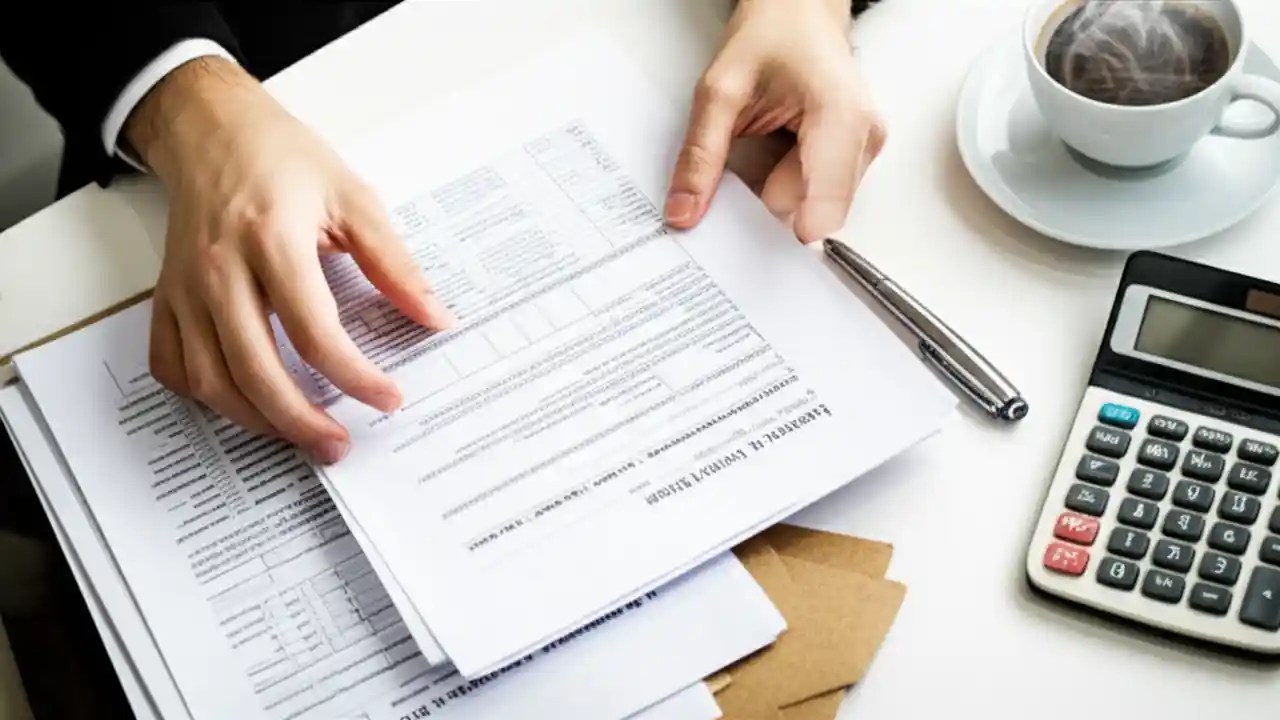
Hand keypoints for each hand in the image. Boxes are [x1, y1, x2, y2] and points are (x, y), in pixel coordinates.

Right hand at [127, 57, 452, 462]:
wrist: (211, 128)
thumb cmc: (282, 158)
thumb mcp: (354, 198)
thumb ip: (395, 264)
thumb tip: (435, 318)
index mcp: (272, 240)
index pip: (315, 333)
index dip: (356, 377)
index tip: (390, 397)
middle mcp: (219, 270)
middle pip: (256, 370)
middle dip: (301, 421)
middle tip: (340, 445)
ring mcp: (184, 287)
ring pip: (209, 379)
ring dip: (256, 420)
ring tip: (301, 435)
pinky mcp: (166, 297)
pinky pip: (172, 364)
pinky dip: (205, 396)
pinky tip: (243, 403)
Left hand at [665, 0, 886, 242]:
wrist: (797, 12)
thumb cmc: (771, 36)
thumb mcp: (719, 92)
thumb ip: (700, 155)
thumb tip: (684, 211)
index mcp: (840, 115)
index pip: (823, 207)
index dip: (781, 228)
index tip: (744, 227)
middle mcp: (865, 135)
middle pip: (809, 209)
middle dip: (770, 194)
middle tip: (750, 151)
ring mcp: (867, 147)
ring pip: (813, 204)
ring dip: (781, 184)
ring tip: (770, 138)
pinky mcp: (860, 154)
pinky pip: (819, 192)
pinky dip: (793, 178)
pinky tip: (784, 145)